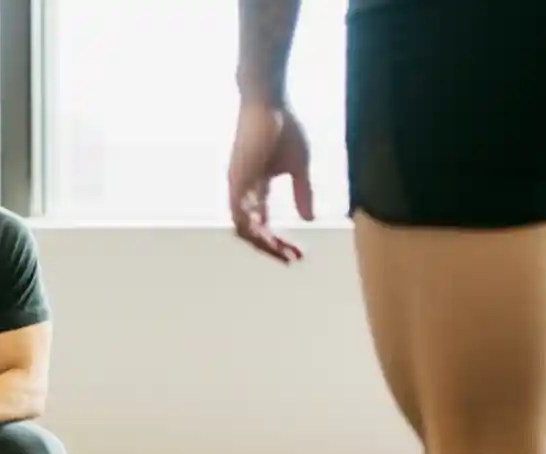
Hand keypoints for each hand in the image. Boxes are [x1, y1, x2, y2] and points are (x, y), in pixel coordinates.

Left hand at [227, 103, 313, 263]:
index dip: (278, 242)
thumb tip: (309, 220)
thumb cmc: (283, 128)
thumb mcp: (299, 167)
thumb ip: (302, 193)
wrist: (269, 102)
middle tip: (292, 259)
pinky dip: (251, 226)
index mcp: (256, 190)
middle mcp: (243, 192)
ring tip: (283, 252)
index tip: (298, 255)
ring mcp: (238, 186)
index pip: (262, 225)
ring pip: (242, 227)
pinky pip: (238, 210)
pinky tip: (269, 235)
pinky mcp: (236, 177)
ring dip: (263, 242)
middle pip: (251, 232)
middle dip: (271, 248)